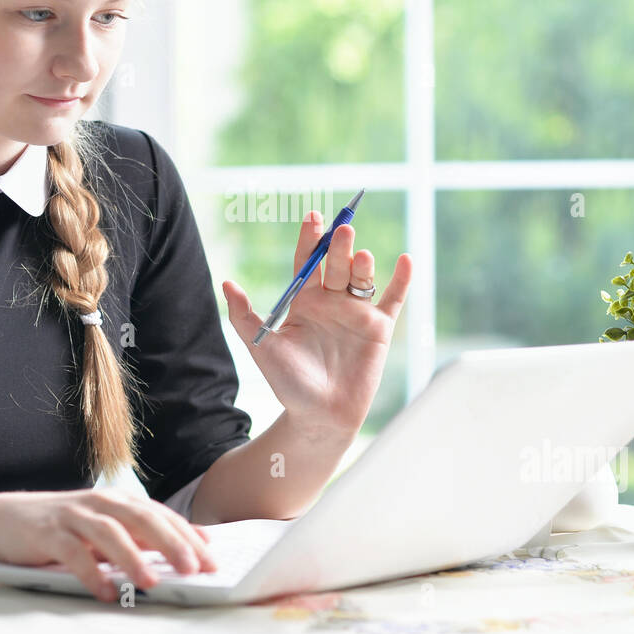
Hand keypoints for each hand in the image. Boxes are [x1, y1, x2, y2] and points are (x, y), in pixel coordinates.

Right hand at [0, 489, 217, 601]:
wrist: (4, 518)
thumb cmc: (64, 526)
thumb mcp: (106, 527)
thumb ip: (141, 534)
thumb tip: (189, 546)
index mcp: (119, 501)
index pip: (161, 515)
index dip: (188, 535)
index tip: (211, 558)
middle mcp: (100, 502)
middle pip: (142, 518)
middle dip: (171, 543)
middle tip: (193, 568)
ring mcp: (73, 516)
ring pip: (109, 532)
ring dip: (132, 558)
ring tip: (151, 582)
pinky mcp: (47, 533)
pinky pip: (72, 553)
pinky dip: (91, 572)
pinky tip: (105, 591)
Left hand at [221, 209, 411, 437]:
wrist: (319, 416)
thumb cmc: (288, 383)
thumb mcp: (262, 346)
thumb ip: (244, 315)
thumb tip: (227, 283)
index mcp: (304, 301)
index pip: (307, 262)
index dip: (309, 239)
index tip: (312, 217)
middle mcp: (331, 301)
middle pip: (336, 265)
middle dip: (337, 247)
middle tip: (340, 230)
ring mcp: (357, 313)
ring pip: (362, 278)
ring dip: (362, 263)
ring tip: (360, 256)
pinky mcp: (379, 328)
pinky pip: (393, 299)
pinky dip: (402, 281)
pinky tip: (405, 260)